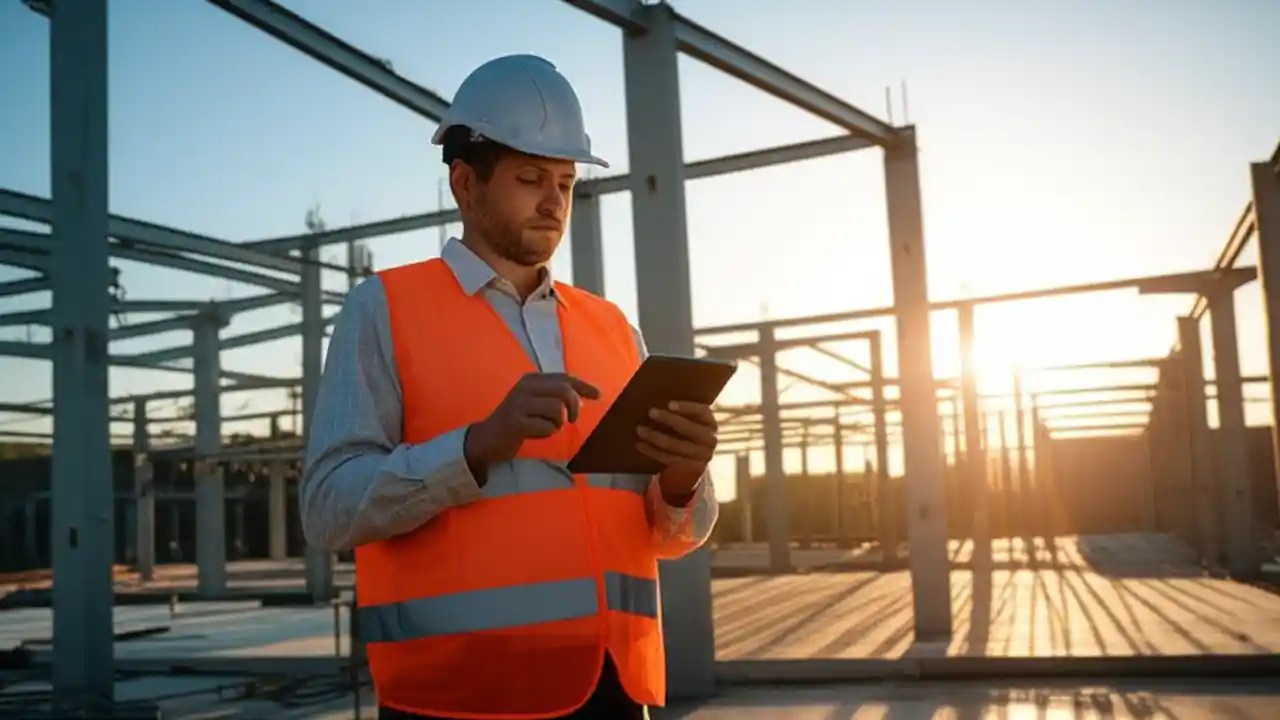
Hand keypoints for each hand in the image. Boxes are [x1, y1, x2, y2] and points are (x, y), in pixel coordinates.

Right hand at [466, 373, 599, 471]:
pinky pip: (546, 427)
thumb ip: (557, 397)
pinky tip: (535, 434)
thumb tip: (584, 396)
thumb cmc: (517, 420)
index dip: (583, 386)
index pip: (564, 377)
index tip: (598, 395)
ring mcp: (519, 404)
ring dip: (557, 423)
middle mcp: (524, 388)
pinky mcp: (516, 422)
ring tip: (547, 427)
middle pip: (563, 390)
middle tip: (573, 420)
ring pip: (557, 410)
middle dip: (573, 406)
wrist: (487, 438)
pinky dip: (546, 433)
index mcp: (531, 380)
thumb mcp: (536, 403)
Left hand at [636, 401, 717, 500]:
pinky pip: (668, 458)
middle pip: (688, 429)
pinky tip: (639, 444)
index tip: (669, 404)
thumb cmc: (688, 428)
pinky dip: (652, 451)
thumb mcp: (691, 418)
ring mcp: (701, 455)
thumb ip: (680, 410)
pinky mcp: (690, 467)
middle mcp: (710, 439)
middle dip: (668, 419)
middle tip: (651, 411)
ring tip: (639, 429)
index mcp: (711, 422)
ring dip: (655, 437)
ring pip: (676, 446)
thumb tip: (656, 398)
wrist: (696, 455)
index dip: (686, 408)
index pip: (701, 412)